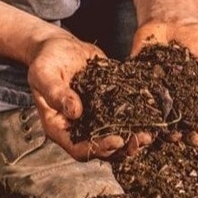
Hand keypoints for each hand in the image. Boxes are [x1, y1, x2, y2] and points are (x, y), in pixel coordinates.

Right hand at [27, 33, 150, 159]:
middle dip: (123, 148)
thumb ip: (56, 92)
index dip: (98, 148)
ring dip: (134, 140)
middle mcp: (79, 130)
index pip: (79, 149)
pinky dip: (138, 121)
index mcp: (60, 128)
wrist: (60, 47)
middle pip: (102, 150)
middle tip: (142, 139)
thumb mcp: (44, 73)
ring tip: (150, 134)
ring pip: (117, 139)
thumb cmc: (47, 61)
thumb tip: (75, 111)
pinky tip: (153, 116)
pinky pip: (124, 120)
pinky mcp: (110, 109)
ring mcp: (96, 121)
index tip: (117, 140)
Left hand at [130, 21, 197, 143]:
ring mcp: (163, 107)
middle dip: (194, 138)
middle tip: (195, 137)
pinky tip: (145, 126)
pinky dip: (141, 120)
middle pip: (190, 133)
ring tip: (173, 135)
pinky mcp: (142, 98)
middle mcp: (186, 113)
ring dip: (169, 136)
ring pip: (165, 129)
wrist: (173, 23)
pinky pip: (141, 112)